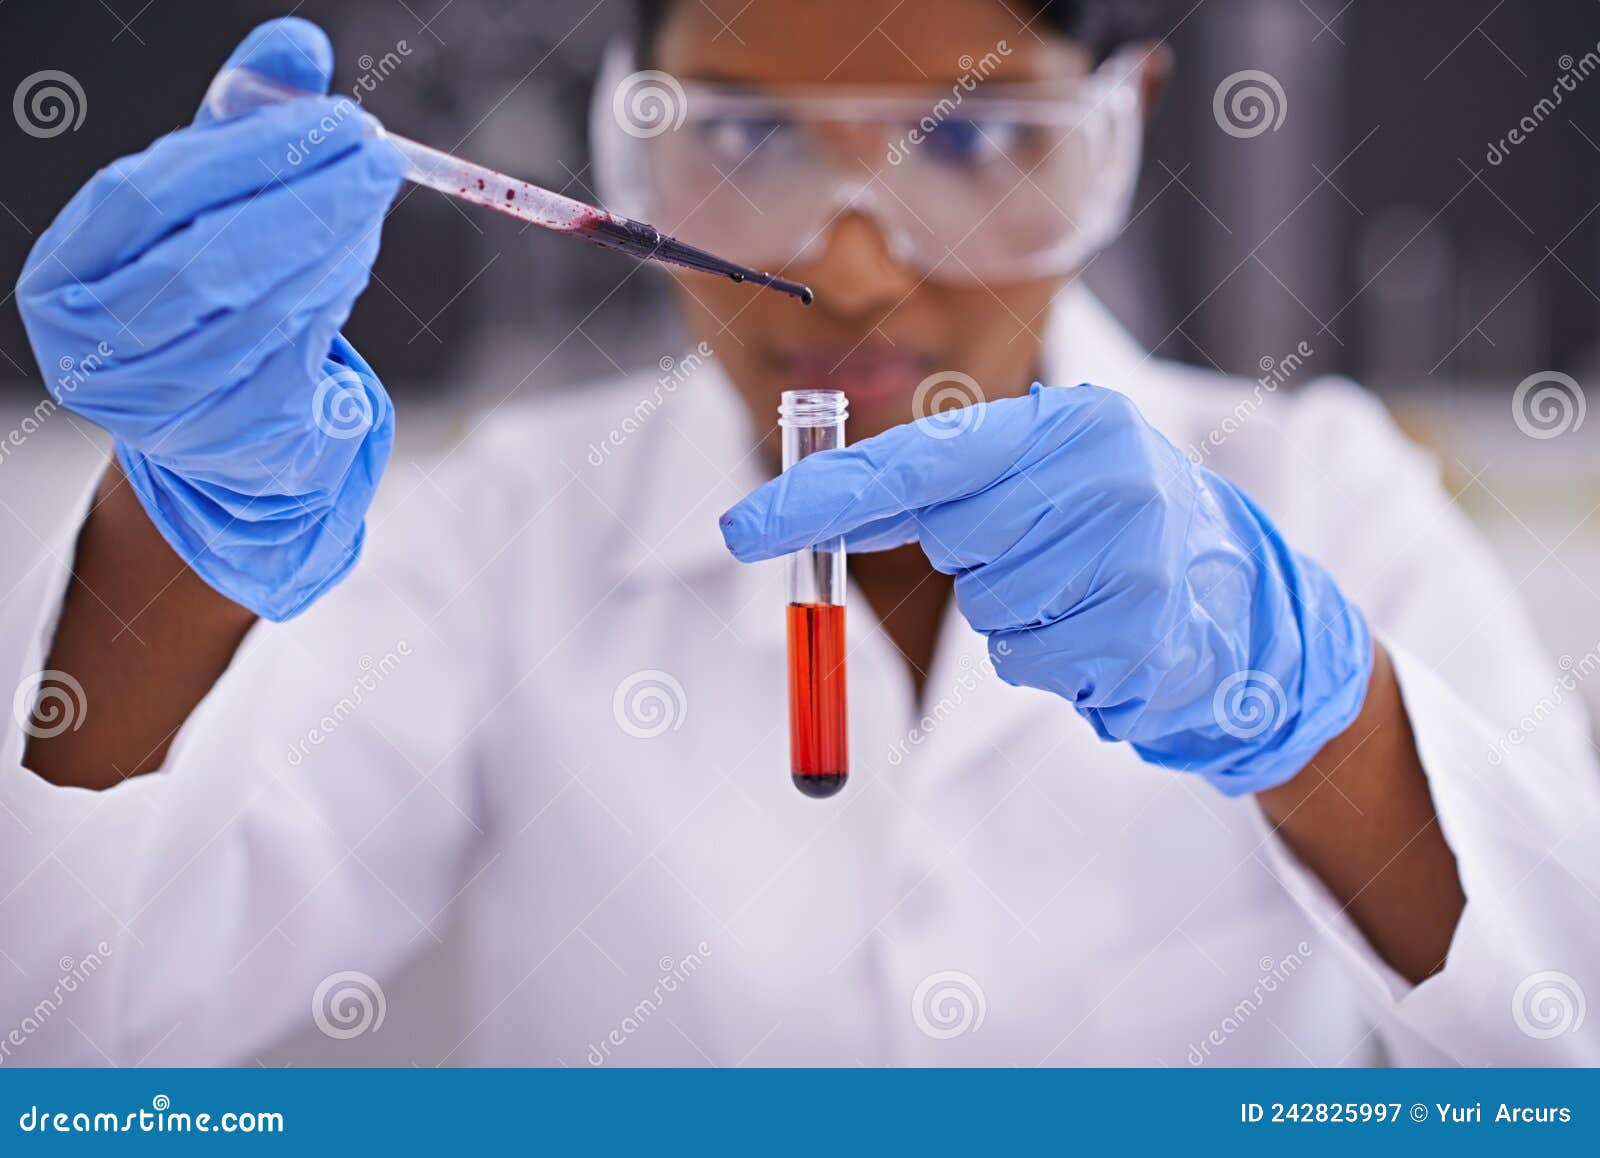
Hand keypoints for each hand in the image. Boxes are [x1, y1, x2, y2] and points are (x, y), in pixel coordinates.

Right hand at [17, 18, 405, 620]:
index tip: (332, 119)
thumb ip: (244, 119)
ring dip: (333, 249)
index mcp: (64, 272)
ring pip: (260, 313)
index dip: (242, 155)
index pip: (144, 198)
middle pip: (208, 261)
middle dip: (309, 201)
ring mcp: (155, 405)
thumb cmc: (200, 278)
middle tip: (380, 156)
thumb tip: (298, 45)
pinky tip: (352, 256)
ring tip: (372, 200)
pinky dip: (331, 299)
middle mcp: (92, 346)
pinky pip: (294, 360)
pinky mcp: (224, 441)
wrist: (213, 412)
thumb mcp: (209, 194)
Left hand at [719, 383, 1372, 793]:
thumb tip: (813, 511)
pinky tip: (1113, 637)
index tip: (743, 529)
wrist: (1246, 604)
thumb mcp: (1036, 485)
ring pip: (995, 611)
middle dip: (981, 562)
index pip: (917, 460)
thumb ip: (936, 492)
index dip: (824, 497)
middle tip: (1047, 554)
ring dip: (1023, 622)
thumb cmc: (1110, 537)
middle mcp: (1104, 470)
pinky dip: (1060, 664)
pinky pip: (1040, 665)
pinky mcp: (1150, 629)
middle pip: (959, 539)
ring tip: (1090, 598)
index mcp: (1066, 423)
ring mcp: (1135, 549)